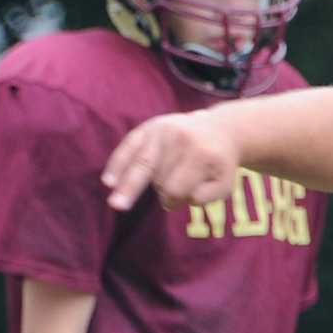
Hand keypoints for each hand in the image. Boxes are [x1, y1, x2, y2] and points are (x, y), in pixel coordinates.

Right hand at [102, 112, 240, 211]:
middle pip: (158, 178)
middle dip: (161, 193)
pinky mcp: (147, 127)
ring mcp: (161, 130)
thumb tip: (178, 197)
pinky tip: (108, 181)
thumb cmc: (218, 164)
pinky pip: (128, 147)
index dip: (175, 201)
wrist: (218, 129)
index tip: (179, 202)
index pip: (177, 188)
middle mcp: (179, 138)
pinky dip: (118, 164)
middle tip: (167, 203)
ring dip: (134, 186)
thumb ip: (206, 196)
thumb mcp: (223, 184)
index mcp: (200, 154)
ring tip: (117, 204)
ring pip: (142, 165)